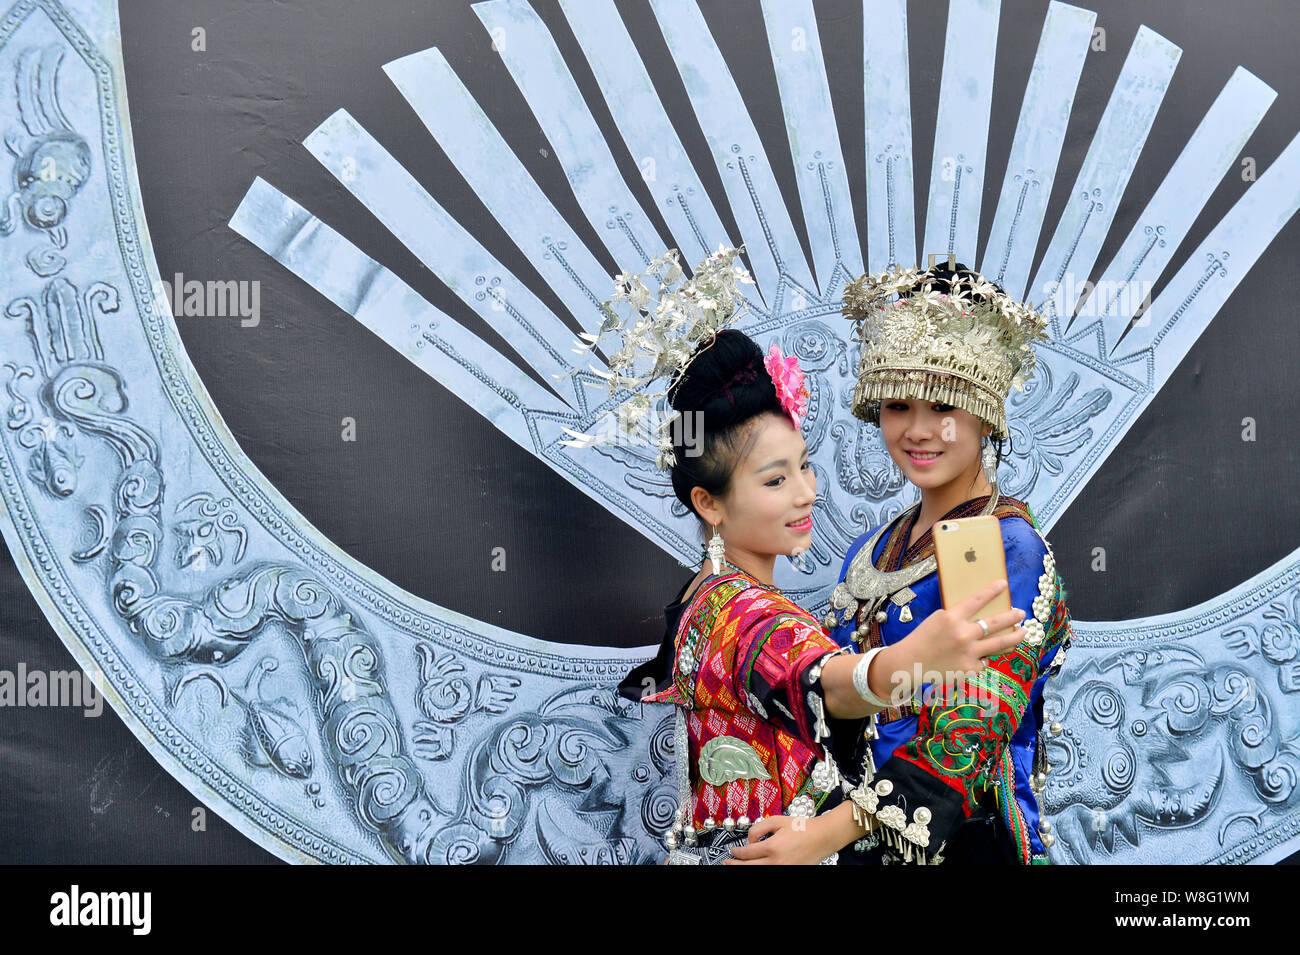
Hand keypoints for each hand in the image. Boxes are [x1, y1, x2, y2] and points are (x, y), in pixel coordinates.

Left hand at [723, 815, 833, 864]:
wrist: (822, 837)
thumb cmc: (803, 828)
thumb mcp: (777, 821)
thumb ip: (759, 828)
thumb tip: (749, 839)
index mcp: (772, 847)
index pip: (746, 853)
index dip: (736, 852)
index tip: (733, 850)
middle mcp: (776, 862)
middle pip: (748, 866)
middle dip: (735, 864)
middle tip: (728, 862)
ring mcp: (783, 869)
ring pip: (758, 872)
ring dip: (745, 869)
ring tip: (737, 866)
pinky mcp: (790, 872)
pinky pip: (770, 873)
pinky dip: (760, 870)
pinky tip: (755, 867)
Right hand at [879, 579, 1025, 698]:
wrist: (909, 663)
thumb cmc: (922, 639)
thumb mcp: (937, 619)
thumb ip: (957, 617)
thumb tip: (981, 614)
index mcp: (951, 618)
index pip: (977, 600)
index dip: (992, 591)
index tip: (1004, 584)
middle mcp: (963, 634)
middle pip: (996, 623)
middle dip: (1012, 617)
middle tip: (1021, 613)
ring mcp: (968, 652)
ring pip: (1000, 644)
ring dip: (1015, 637)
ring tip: (1023, 632)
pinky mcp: (969, 668)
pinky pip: (984, 661)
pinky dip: (983, 657)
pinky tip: (981, 655)